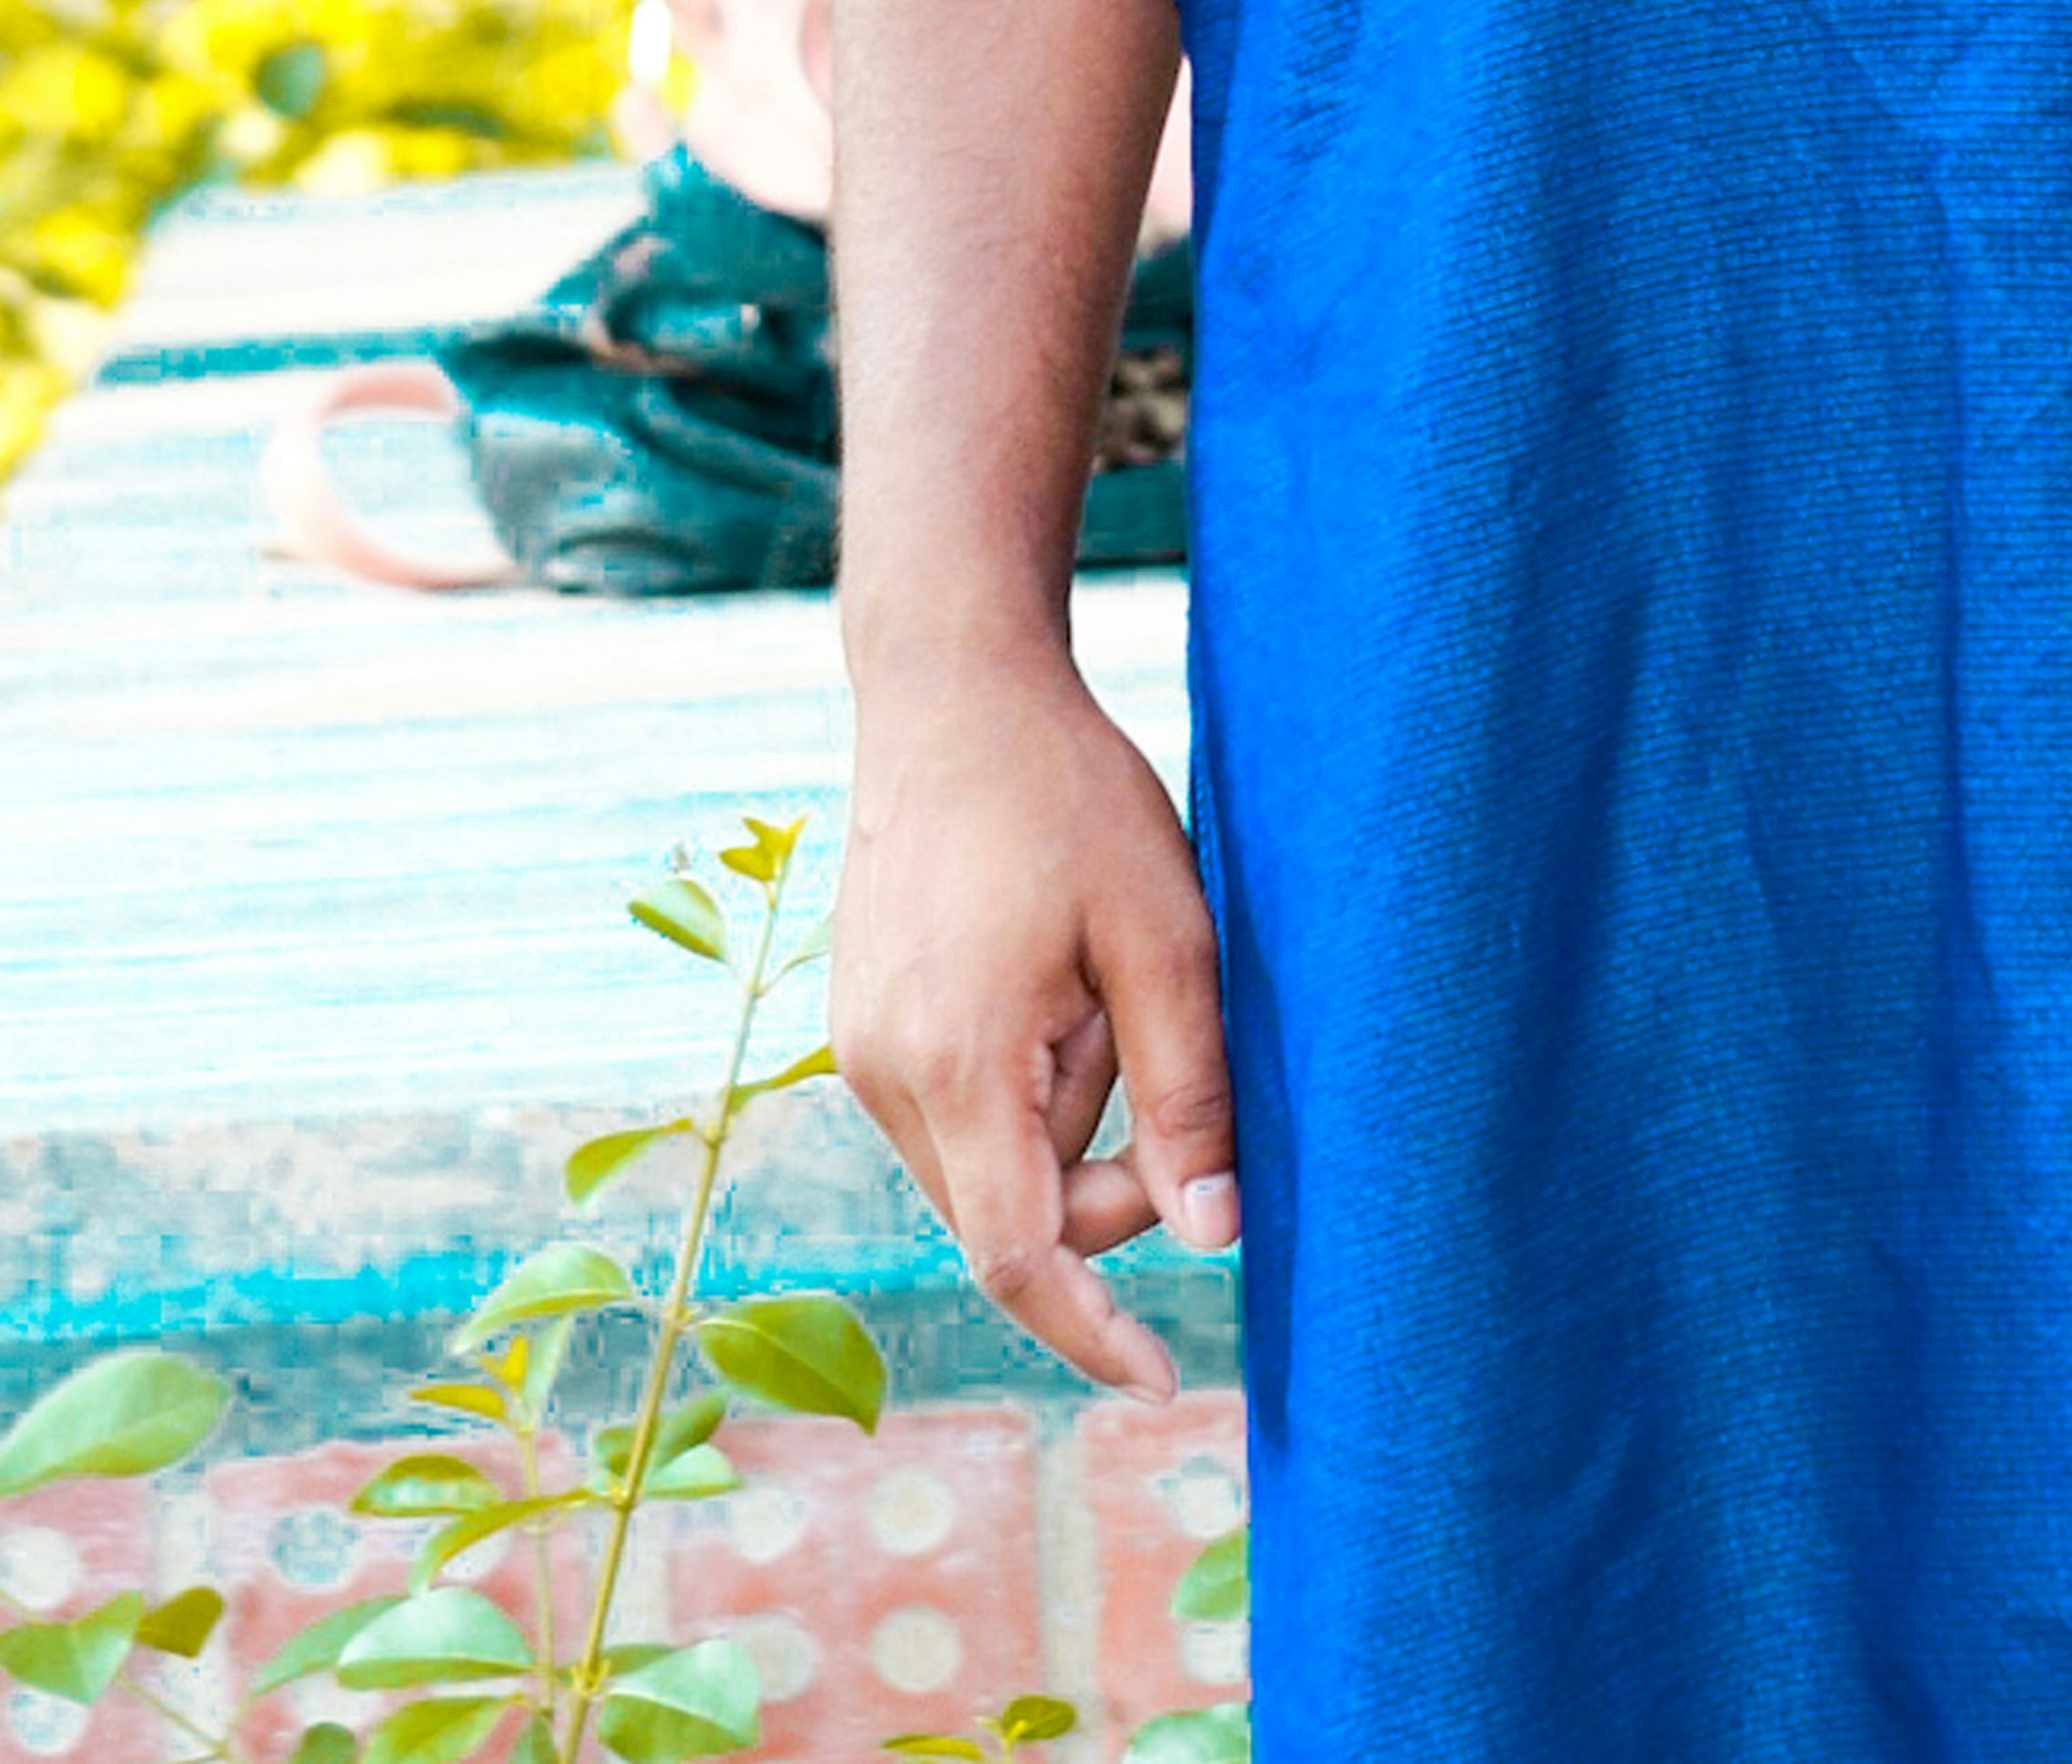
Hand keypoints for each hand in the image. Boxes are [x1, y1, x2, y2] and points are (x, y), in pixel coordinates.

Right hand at [829, 648, 1239, 1397]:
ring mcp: (860, 1051)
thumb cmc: (1068, 797)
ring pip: (987, 1161)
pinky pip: (955, 1112)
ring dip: (1064, 1114)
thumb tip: (1211, 1237)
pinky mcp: (862, 1025)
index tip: (1163, 1381)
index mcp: (956, 1064)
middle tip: (1161, 1054)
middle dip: (1104, 1181)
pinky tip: (1050, 977)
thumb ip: (1186, 1093)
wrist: (950, 690)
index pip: (1018, 1259)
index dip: (1090, 1332)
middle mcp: (884, 1076)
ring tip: (1092, 980)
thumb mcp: (1164, 934)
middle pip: (1010, 1211)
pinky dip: (1021, 1083)